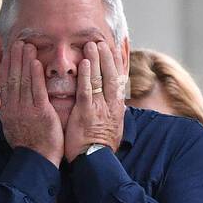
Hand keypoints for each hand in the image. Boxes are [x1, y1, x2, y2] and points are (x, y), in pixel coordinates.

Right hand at [0, 39, 63, 167]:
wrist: (36, 162)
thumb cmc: (30, 147)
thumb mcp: (16, 128)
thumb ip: (15, 113)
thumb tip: (13, 103)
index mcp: (8, 112)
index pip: (6, 84)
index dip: (8, 67)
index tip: (9, 54)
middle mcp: (14, 109)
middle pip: (13, 79)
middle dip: (15, 59)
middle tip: (17, 42)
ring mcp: (26, 110)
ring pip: (23, 81)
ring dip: (25, 61)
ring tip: (26, 45)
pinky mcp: (40, 113)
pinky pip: (36, 90)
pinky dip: (35, 75)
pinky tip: (36, 62)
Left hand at [63, 40, 124, 162]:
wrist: (95, 161)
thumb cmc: (100, 146)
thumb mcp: (112, 126)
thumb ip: (111, 112)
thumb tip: (114, 103)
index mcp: (117, 106)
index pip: (119, 79)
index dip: (117, 62)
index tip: (115, 48)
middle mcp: (111, 104)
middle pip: (111, 75)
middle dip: (107, 56)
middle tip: (102, 41)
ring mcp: (99, 108)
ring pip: (99, 79)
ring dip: (96, 60)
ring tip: (92, 45)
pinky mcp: (86, 113)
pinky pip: (86, 91)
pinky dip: (86, 76)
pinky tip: (84, 63)